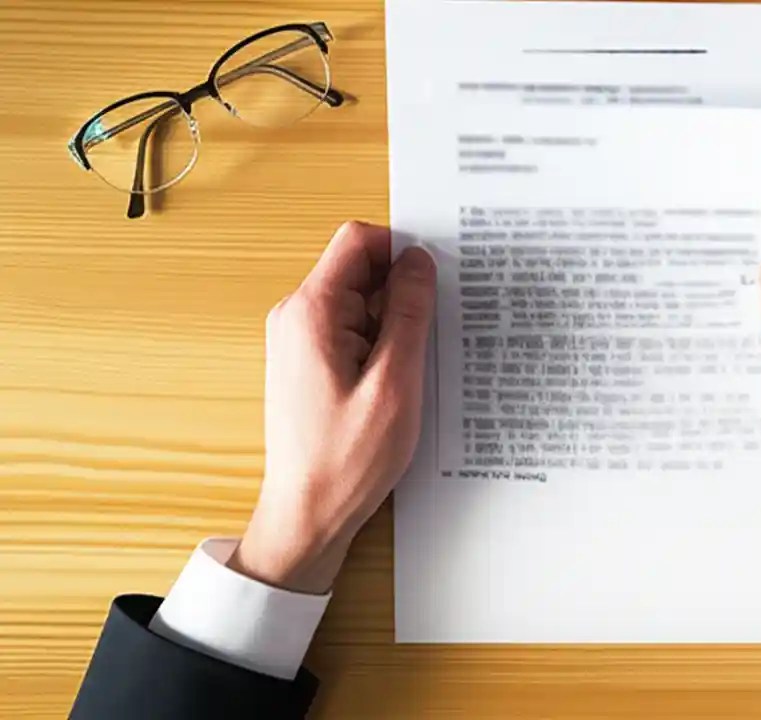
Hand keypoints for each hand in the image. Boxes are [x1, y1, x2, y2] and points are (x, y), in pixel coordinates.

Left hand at [228, 222, 436, 593]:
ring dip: (394, 322)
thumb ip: (409, 314)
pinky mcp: (309, 362)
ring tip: (413, 370)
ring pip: (361, 301)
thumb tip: (420, 262)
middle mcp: (296, 317)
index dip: (402, 250)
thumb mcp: (394, 383)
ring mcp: (299, 340)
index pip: (358, 241)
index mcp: (311, 312)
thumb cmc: (347, 460)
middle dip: (402, 291)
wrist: (307, 515)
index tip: (436, 280)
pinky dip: (382, 343)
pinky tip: (399, 380)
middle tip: (431, 336)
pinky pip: (353, 330)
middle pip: (360, 269)